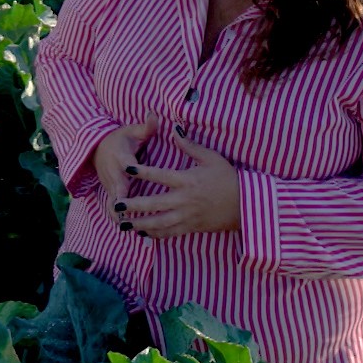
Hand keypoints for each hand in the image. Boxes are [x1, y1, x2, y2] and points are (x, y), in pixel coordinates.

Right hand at [91, 119, 156, 225]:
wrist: (96, 148)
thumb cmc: (119, 139)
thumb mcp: (131, 131)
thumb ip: (145, 126)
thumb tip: (155, 116)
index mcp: (121, 158)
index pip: (126, 167)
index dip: (131, 174)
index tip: (134, 185)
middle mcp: (114, 174)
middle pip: (118, 193)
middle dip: (124, 206)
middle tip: (135, 220)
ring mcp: (110, 186)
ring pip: (113, 205)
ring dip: (121, 217)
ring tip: (134, 230)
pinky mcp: (110, 193)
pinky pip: (113, 209)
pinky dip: (119, 219)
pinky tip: (130, 230)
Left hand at [122, 133, 241, 236]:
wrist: (246, 205)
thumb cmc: (228, 178)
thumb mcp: (211, 158)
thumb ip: (190, 145)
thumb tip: (175, 128)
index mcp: (188, 180)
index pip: (160, 175)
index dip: (142, 172)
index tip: (126, 168)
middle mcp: (185, 200)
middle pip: (154, 203)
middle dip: (133, 205)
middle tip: (116, 205)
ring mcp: (188, 216)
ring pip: (159, 222)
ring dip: (140, 224)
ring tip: (123, 224)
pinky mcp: (192, 227)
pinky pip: (170, 233)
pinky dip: (155, 234)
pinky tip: (143, 233)